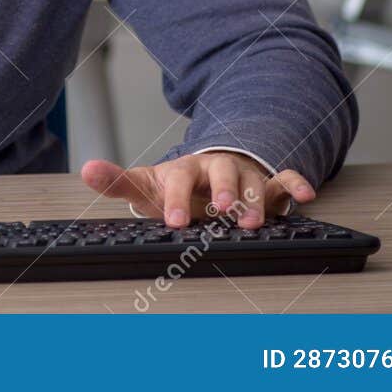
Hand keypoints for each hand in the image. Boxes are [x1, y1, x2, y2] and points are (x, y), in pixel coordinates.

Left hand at [80, 151, 315, 228]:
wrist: (206, 176)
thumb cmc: (176, 187)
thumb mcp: (146, 185)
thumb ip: (116, 181)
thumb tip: (86, 169)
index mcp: (184, 169)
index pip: (179, 180)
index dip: (177, 200)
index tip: (175, 222)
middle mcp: (216, 169)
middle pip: (221, 174)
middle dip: (223, 192)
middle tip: (221, 212)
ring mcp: (243, 174)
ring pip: (253, 180)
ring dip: (254, 199)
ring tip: (252, 221)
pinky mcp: (267, 184)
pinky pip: (284, 178)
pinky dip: (296, 182)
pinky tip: (306, 193)